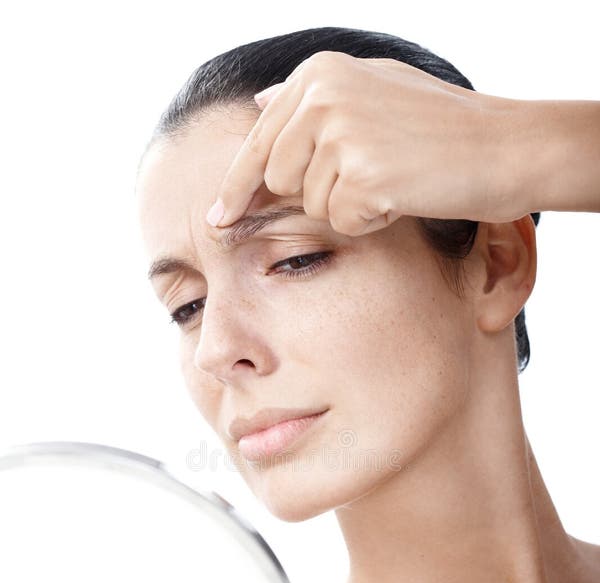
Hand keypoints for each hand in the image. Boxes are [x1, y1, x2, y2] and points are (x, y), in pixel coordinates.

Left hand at [207, 49, 530, 234]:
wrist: (503, 146)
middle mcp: (322, 95)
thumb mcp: (373, 89)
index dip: (235, 188)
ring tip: (393, 179)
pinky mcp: (362, 174)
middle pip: (279, 180)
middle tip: (367, 181)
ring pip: (311, 206)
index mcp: (318, 73)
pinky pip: (342, 222)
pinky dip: (371, 220)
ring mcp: (340, 133)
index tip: (217, 220)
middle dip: (314, 194)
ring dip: (349, 206)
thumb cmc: (441, 126)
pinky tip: (403, 195)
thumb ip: (312, 98)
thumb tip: (260, 103)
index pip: (257, 142)